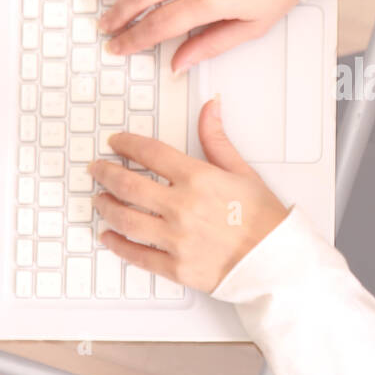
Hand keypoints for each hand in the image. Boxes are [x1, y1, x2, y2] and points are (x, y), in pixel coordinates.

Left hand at [89, 96, 290, 293]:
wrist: (277, 262)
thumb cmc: (264, 219)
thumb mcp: (243, 171)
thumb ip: (217, 139)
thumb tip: (210, 108)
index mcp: (198, 179)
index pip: (149, 152)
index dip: (126, 144)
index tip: (116, 143)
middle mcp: (181, 207)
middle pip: (127, 184)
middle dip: (105, 173)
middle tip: (97, 169)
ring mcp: (175, 238)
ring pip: (124, 218)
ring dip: (105, 206)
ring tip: (99, 200)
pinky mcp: (175, 267)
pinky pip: (136, 254)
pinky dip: (117, 244)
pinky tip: (109, 236)